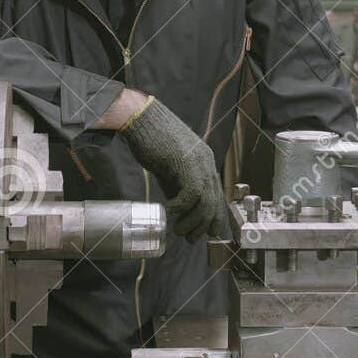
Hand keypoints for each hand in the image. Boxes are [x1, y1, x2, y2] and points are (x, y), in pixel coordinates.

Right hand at [116, 96, 226, 241]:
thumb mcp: (169, 169)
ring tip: (179, 231)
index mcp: (205, 162)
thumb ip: (177, 186)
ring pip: (206, 201)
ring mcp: (199, 162)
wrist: (141, 119)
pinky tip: (169, 211)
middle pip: (214, 201)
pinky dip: (181, 207)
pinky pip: (191, 194)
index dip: (213, 217)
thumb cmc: (152, 141)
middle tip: (190, 238)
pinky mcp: (187, 163)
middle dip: (203, 225)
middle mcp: (207, 162)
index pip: (216, 194)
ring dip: (192, 221)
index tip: (206, 233)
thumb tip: (179, 210)